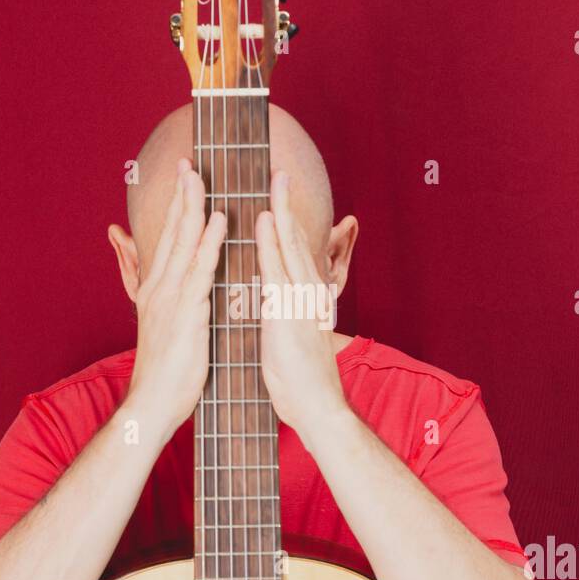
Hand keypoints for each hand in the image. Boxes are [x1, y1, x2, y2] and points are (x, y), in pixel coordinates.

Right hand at [126, 160, 225, 442]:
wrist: (152, 405)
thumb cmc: (168, 375)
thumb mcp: (170, 333)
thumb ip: (178, 307)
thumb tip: (190, 293)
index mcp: (158, 291)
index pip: (169, 241)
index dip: (178, 209)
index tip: (186, 181)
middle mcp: (160, 288)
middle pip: (172, 232)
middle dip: (181, 196)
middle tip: (188, 163)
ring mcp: (170, 298)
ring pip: (183, 242)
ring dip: (192, 207)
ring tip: (199, 177)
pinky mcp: (185, 312)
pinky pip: (200, 269)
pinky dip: (209, 241)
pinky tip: (219, 220)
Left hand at [254, 170, 350, 443]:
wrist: (317, 407)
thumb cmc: (302, 381)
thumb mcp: (293, 339)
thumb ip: (287, 316)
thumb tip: (277, 306)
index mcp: (308, 299)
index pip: (296, 253)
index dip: (287, 223)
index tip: (277, 197)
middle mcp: (309, 293)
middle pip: (297, 239)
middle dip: (287, 204)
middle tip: (280, 172)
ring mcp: (301, 300)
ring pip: (290, 245)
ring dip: (281, 210)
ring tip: (275, 180)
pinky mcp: (288, 312)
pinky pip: (277, 269)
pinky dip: (270, 241)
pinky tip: (262, 220)